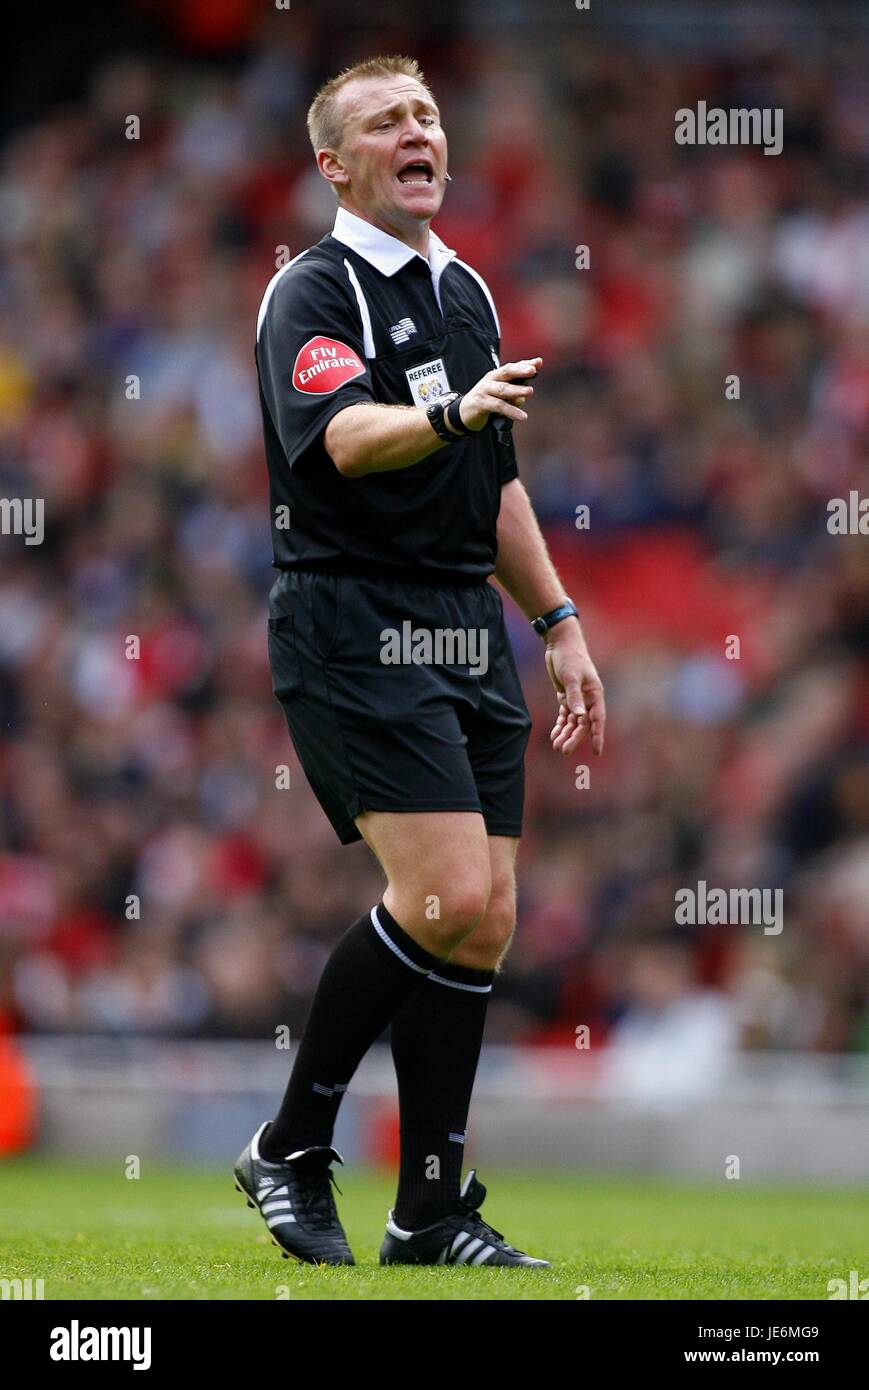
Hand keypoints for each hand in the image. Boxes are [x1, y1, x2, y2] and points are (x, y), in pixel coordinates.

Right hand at [459, 358, 542, 431]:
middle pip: (506, 372)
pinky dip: (511, 411)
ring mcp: (485, 391)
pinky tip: (522, 416)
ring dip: (517, 390)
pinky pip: (498, 406)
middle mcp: (491, 380)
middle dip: (520, 370)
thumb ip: (513, 393)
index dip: (525, 364)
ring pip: (503, 389)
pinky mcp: (481, 403)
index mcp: (496, 375)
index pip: (512, 367)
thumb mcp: (500, 395)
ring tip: (530, 391)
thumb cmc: (486, 402)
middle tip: (533, 371)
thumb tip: (526, 394)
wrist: (464, 413)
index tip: (539, 362)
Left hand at [544, 626, 605, 756]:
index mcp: (594, 695)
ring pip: (573, 722)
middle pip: (582, 724)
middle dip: (574, 738)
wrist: (561, 644)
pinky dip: (560, 725)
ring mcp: (577, 699)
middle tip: (564, 751)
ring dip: (566, 734)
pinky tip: (554, 735)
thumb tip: (580, 716)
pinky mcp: (566, 697)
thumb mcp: (571, 677)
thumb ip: (575, 696)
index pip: (597, 719)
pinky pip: (565, 716)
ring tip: (556, 746)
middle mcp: (588, 699)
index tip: (596, 751)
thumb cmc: (570, 658)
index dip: (597, 736)